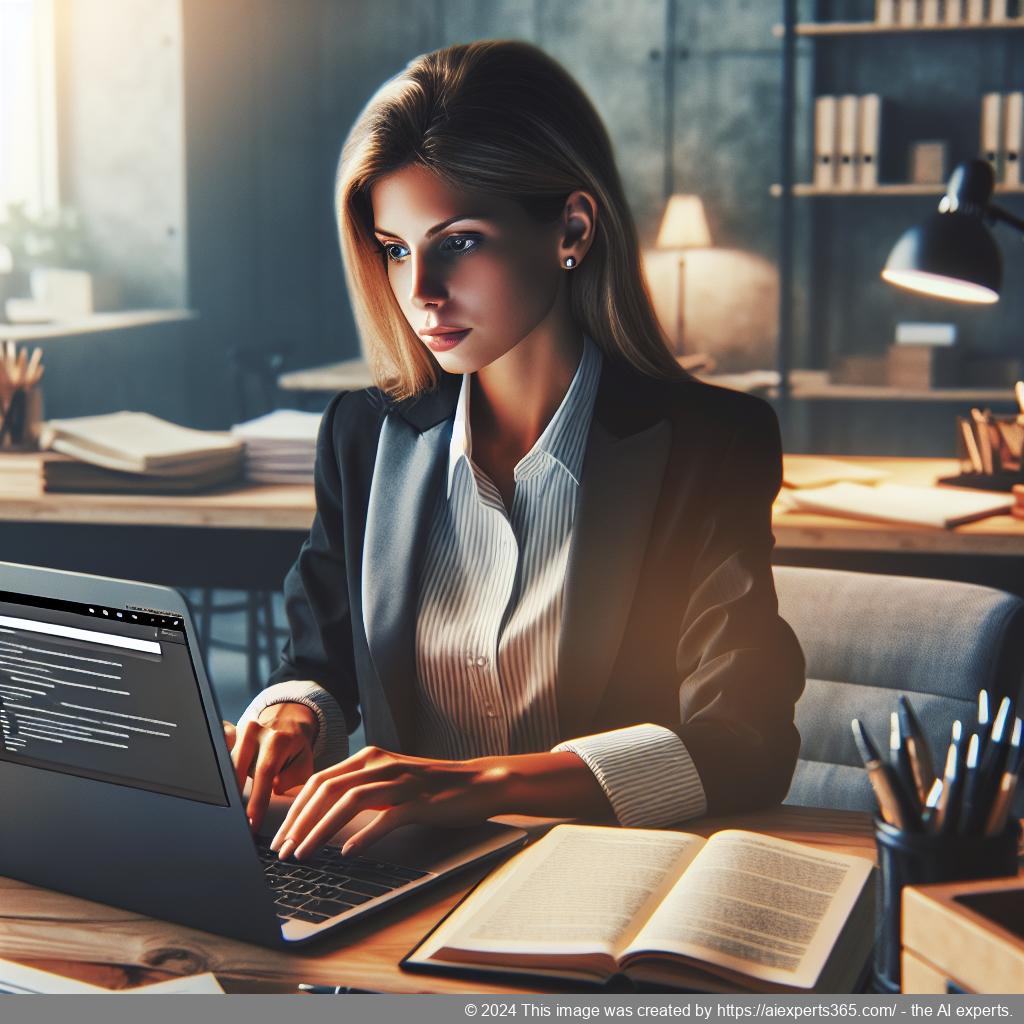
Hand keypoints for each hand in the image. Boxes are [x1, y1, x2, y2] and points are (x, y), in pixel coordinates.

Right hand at [225, 703, 317, 832]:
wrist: (288, 718)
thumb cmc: (296, 747)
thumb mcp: (305, 763)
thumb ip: (292, 778)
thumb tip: (274, 789)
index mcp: (278, 740)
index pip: (265, 774)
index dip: (257, 801)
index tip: (251, 822)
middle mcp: (257, 732)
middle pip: (238, 769)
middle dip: (235, 796)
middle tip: (235, 819)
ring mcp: (240, 730)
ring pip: (228, 764)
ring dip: (229, 785)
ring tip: (229, 805)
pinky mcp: (231, 731)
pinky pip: (222, 752)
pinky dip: (221, 769)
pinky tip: (219, 784)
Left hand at [269, 747, 613, 859]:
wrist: (480, 782)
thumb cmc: (433, 787)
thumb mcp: (391, 781)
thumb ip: (360, 789)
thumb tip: (319, 812)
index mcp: (370, 758)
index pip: (320, 780)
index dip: (295, 809)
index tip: (280, 837)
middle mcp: (381, 765)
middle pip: (327, 789)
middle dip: (299, 821)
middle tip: (283, 850)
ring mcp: (402, 781)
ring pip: (350, 801)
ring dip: (321, 829)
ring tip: (304, 854)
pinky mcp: (421, 800)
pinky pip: (387, 817)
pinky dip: (365, 834)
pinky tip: (349, 852)